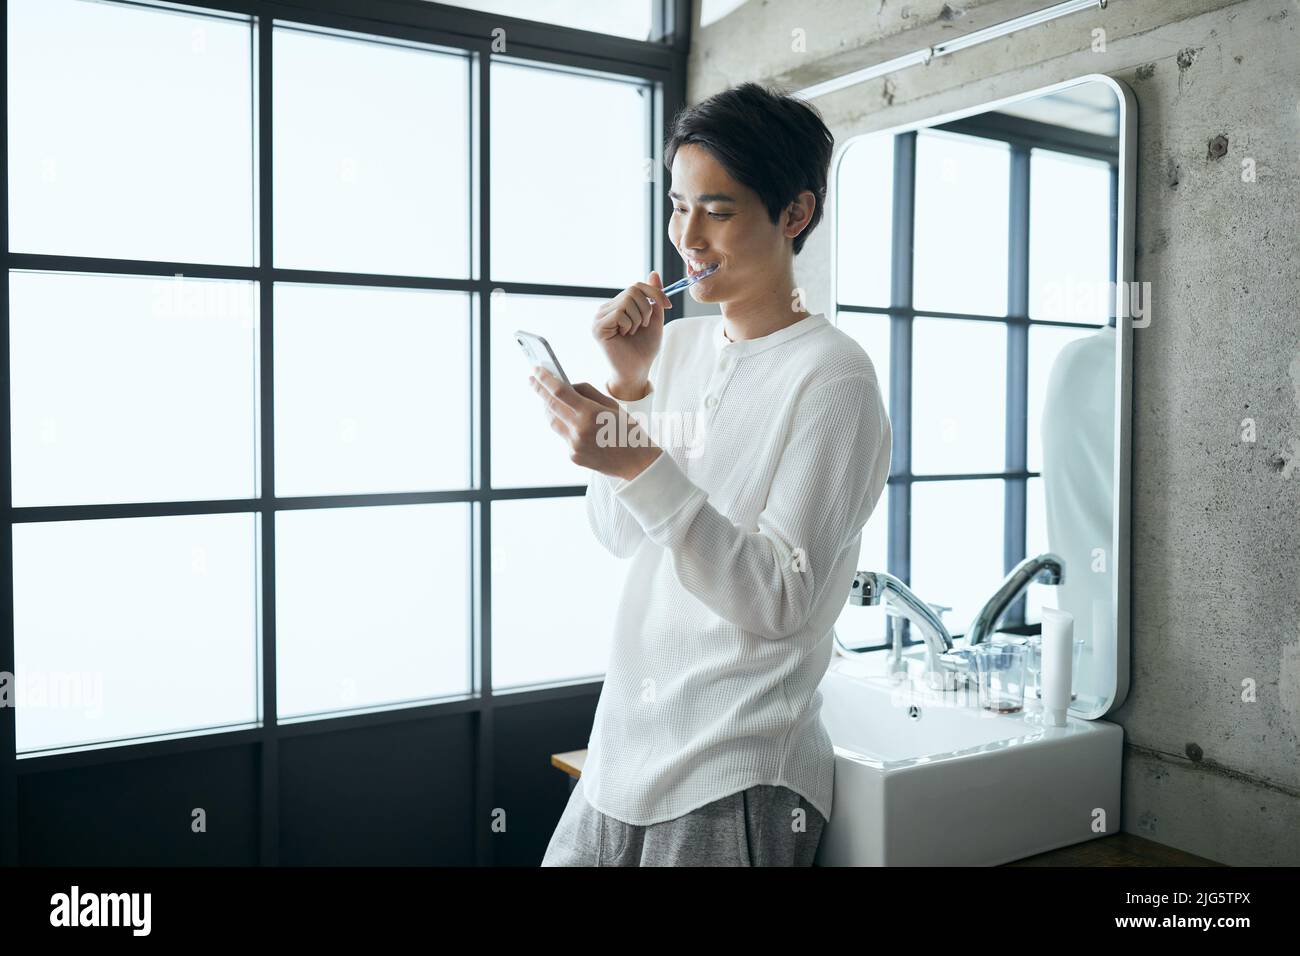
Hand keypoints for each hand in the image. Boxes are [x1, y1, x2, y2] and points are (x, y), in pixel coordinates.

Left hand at [527, 367, 661, 480]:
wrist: (637, 464)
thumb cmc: (628, 432)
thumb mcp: (612, 405)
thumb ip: (588, 393)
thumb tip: (568, 386)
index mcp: (590, 413)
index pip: (559, 391)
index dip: (545, 379)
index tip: (536, 371)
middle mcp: (578, 430)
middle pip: (550, 405)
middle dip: (540, 391)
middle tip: (533, 380)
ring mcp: (574, 445)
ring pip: (553, 421)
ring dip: (549, 408)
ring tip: (549, 399)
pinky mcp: (573, 456)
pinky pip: (563, 436)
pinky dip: (565, 426)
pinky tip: (573, 423)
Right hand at [593, 271, 670, 395]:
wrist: (637, 371)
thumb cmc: (644, 348)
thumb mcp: (655, 319)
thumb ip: (654, 298)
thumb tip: (654, 273)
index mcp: (617, 306)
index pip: (636, 286)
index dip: (655, 292)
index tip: (668, 306)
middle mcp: (606, 309)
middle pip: (633, 290)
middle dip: (647, 308)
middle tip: (644, 325)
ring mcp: (599, 318)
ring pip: (627, 301)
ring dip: (639, 319)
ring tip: (633, 332)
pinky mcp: (598, 327)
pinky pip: (620, 313)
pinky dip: (629, 324)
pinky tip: (625, 336)